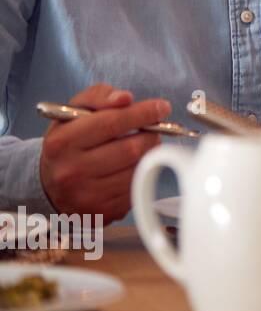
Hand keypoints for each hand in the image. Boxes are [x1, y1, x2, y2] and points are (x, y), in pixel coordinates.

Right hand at [39, 82, 171, 221]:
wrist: (49, 184)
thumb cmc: (68, 142)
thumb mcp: (73, 111)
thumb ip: (99, 96)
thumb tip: (125, 98)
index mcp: (62, 142)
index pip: (111, 123)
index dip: (143, 113)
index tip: (162, 107)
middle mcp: (71, 171)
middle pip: (131, 149)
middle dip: (151, 135)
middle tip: (152, 130)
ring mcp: (86, 196)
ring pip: (138, 170)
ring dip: (149, 156)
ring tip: (142, 148)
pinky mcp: (102, 213)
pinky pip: (136, 190)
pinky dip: (141, 175)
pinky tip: (131, 168)